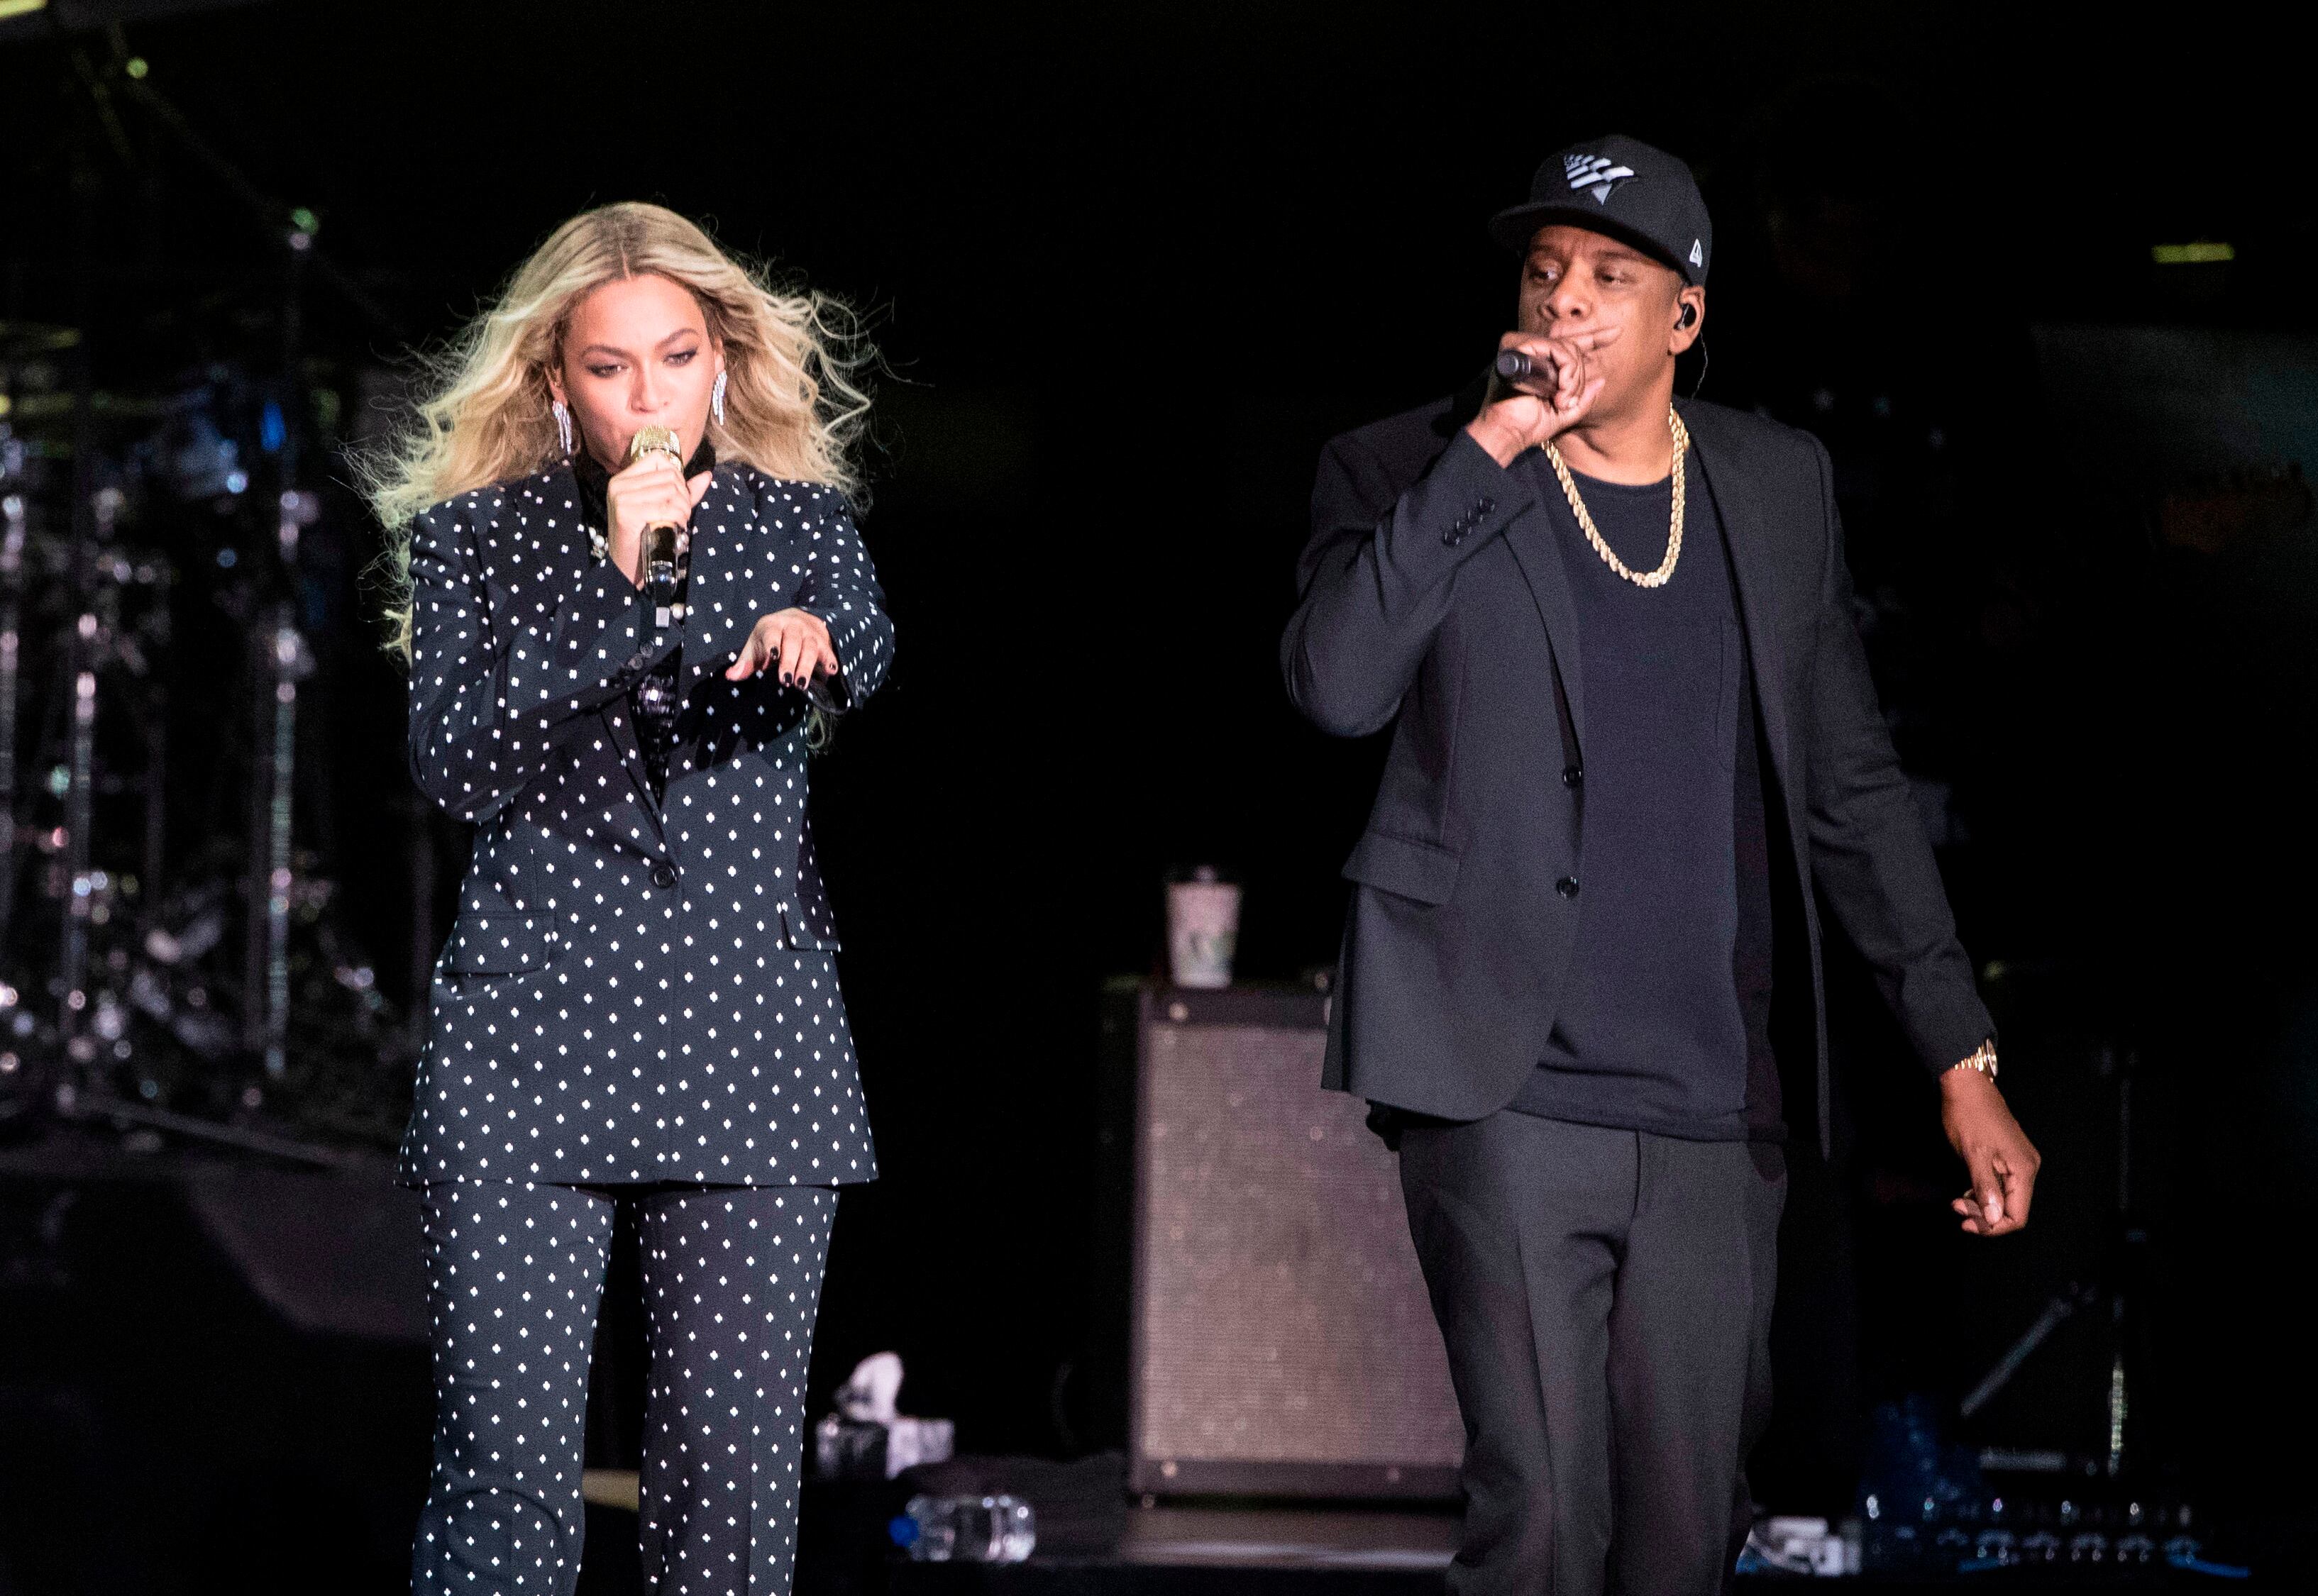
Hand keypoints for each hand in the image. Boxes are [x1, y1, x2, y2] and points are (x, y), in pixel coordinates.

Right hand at [604, 449, 712, 588]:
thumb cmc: (646, 535)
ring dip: (682, 509)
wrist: (628, 566)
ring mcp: (620, 497)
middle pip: (668, 476)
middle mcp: (619, 484)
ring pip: (669, 491)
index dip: (676, 476)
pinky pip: (664, 508)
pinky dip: (676, 518)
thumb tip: (707, 475)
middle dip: (683, 496)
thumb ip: (685, 491)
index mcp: (624, 478)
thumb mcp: (666, 508)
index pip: (659, 458)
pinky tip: (675, 527)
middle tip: (682, 513)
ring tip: (679, 521)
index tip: (677, 497)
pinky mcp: (625, 513)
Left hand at [726, 607, 837, 687]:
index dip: (773, 644)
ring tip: (802, 684)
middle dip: (790, 662)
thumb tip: (730, 676)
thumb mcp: (755, 647)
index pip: (772, 634)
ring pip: (810, 647)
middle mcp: (792, 625)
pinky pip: (827, 649)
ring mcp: (809, 631)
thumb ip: (745, 663)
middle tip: (787, 682)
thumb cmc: (770, 639)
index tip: (773, 656)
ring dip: (807, 666)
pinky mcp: (822, 638)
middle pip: (793, 643)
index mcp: (771, 625)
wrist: (795, 619)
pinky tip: (831, 671)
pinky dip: (830, 659)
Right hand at [1463, 325, 1621, 466]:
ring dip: (1572, 377)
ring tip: (1562, 399)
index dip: (1596, 337)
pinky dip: (1565, 370)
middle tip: (1569, 400)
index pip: (1570, 343)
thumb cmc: (1529, 427)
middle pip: (1572, 347)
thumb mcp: (1564, 413)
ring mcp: (1523, 348)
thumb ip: (1583, 398)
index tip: (1618, 332)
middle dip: (1579, 375)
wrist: (1508, 433)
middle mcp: (1531, 352)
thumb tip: (1602, 380)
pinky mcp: (1519, 348)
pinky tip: (1559, 390)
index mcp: (1540, 364)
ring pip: (1566, 348)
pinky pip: (1556, 349)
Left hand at [1941, 1067, 2040, 1235]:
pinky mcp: (2006, 1157)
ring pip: (2004, 1199)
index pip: (2017, 1216)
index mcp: (2023, 1169)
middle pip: (2012, 1209)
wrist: (1966, 1086)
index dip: (1993, 1226)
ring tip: (1957, 1202)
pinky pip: (1999, 1185)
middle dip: (1984, 1216)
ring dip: (1982, 1206)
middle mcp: (2026, 1168)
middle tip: (1956, 1208)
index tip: (1966, 1223)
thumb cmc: (1969, 1116)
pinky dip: (1983, 1193)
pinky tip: (1966, 1192)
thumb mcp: (1974, 1155)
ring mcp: (2017, 1162)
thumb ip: (1986, 1188)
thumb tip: (1995, 1219)